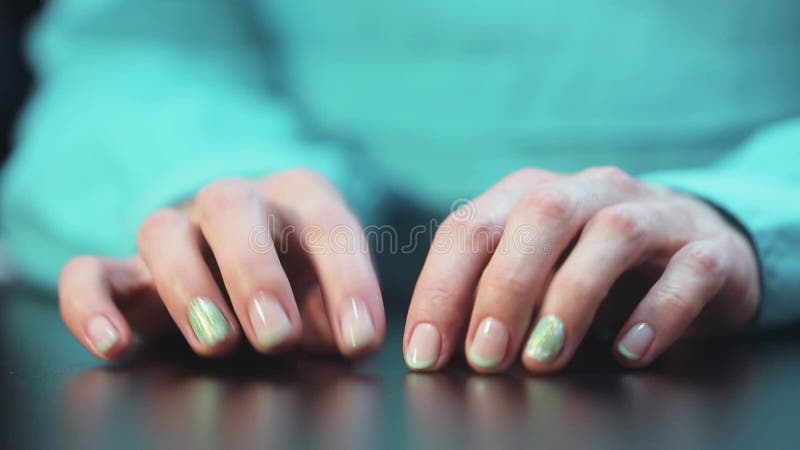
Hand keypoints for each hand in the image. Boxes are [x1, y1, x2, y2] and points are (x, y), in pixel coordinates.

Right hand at [60, 170, 384, 358]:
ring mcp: (177, 231)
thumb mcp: (328, 290)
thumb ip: (337, 312)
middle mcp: (235, 204)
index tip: (358, 340)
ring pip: (161, 231)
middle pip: (231, 207)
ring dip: (187, 287)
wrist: (246, 257)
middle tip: (275, 335)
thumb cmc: (301, 279)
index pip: (328, 226)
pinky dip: (91, 306)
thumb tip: (349, 339)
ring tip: (217, 343)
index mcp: (299, 199)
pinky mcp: (127, 267)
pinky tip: (115, 344)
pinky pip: (90, 272)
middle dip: (254, 272)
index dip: (348, 282)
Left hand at [403, 167, 759, 372]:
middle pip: (538, 218)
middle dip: (504, 289)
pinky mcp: (707, 249)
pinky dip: (657, 313)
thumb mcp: (536, 270)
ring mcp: (654, 214)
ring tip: (545, 358)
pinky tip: (629, 352)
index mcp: (531, 194)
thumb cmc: (594, 266)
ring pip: (611, 235)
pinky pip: (688, 271)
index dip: (441, 288)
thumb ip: (491, 293)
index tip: (426, 352)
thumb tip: (440, 348)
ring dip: (571, 299)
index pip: (471, 228)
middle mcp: (589, 192)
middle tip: (485, 357)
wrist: (695, 246)